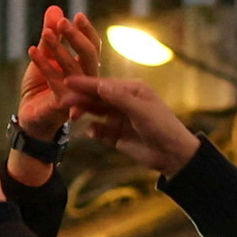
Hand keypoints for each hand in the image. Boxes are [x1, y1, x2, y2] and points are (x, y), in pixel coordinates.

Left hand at [16, 7, 98, 142]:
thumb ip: (51, 35)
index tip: (76, 15)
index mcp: (86, 68)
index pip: (93, 47)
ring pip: (73, 70)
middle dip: (76, 37)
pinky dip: (43, 65)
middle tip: (62, 22)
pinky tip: (31, 51)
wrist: (30, 117)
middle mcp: (86, 81)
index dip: (86, 31)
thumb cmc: (41, 87)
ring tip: (44, 33)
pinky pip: (54, 82)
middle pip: (90, 57)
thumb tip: (55, 9)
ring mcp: (76, 94)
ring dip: (58, 49)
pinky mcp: (62, 105)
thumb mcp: (44, 57)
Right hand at [62, 73, 200, 177]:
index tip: (66, 82)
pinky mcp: (116, 136)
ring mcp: (119, 118)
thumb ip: (120, 99)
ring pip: (95, 113)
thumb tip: (100, 85)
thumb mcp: (142, 111)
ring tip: (73, 116)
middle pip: (96, 98)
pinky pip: (99, 131)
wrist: (173, 155)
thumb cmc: (163, 127)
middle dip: (80, 99)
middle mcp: (123, 101)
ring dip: (84, 112)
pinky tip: (92, 133)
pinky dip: (93, 131)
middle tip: (63, 102)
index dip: (85, 83)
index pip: (104, 85)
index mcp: (132, 90)